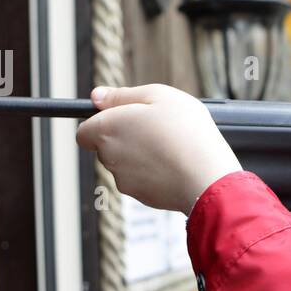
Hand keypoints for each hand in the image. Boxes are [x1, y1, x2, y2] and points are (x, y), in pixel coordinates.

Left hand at [75, 85, 241, 212]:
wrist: (206, 177)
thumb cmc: (186, 132)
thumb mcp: (158, 95)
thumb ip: (122, 94)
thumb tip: (96, 96)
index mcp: (107, 129)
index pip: (84, 131)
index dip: (101, 123)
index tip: (124, 119)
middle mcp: (108, 157)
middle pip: (105, 147)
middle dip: (124, 138)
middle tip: (155, 129)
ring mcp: (123, 180)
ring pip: (124, 164)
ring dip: (139, 156)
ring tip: (169, 147)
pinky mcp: (140, 196)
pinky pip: (141, 180)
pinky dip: (152, 173)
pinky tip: (174, 166)